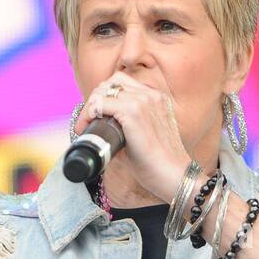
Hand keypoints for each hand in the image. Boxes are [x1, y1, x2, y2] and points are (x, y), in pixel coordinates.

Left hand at [73, 72, 191, 201]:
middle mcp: (151, 95)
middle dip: (95, 98)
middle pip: (112, 82)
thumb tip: (104, 134)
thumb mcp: (145, 138)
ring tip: (85, 124)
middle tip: (87, 120)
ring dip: (91, 105)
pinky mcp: (133, 112)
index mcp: (157, 98)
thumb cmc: (159, 164)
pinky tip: (86, 126)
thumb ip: (128, 130)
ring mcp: (143, 101)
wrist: (174, 175)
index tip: (95, 117)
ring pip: (104, 90)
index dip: (105, 97)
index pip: (123, 84)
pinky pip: (102, 103)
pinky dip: (90, 112)